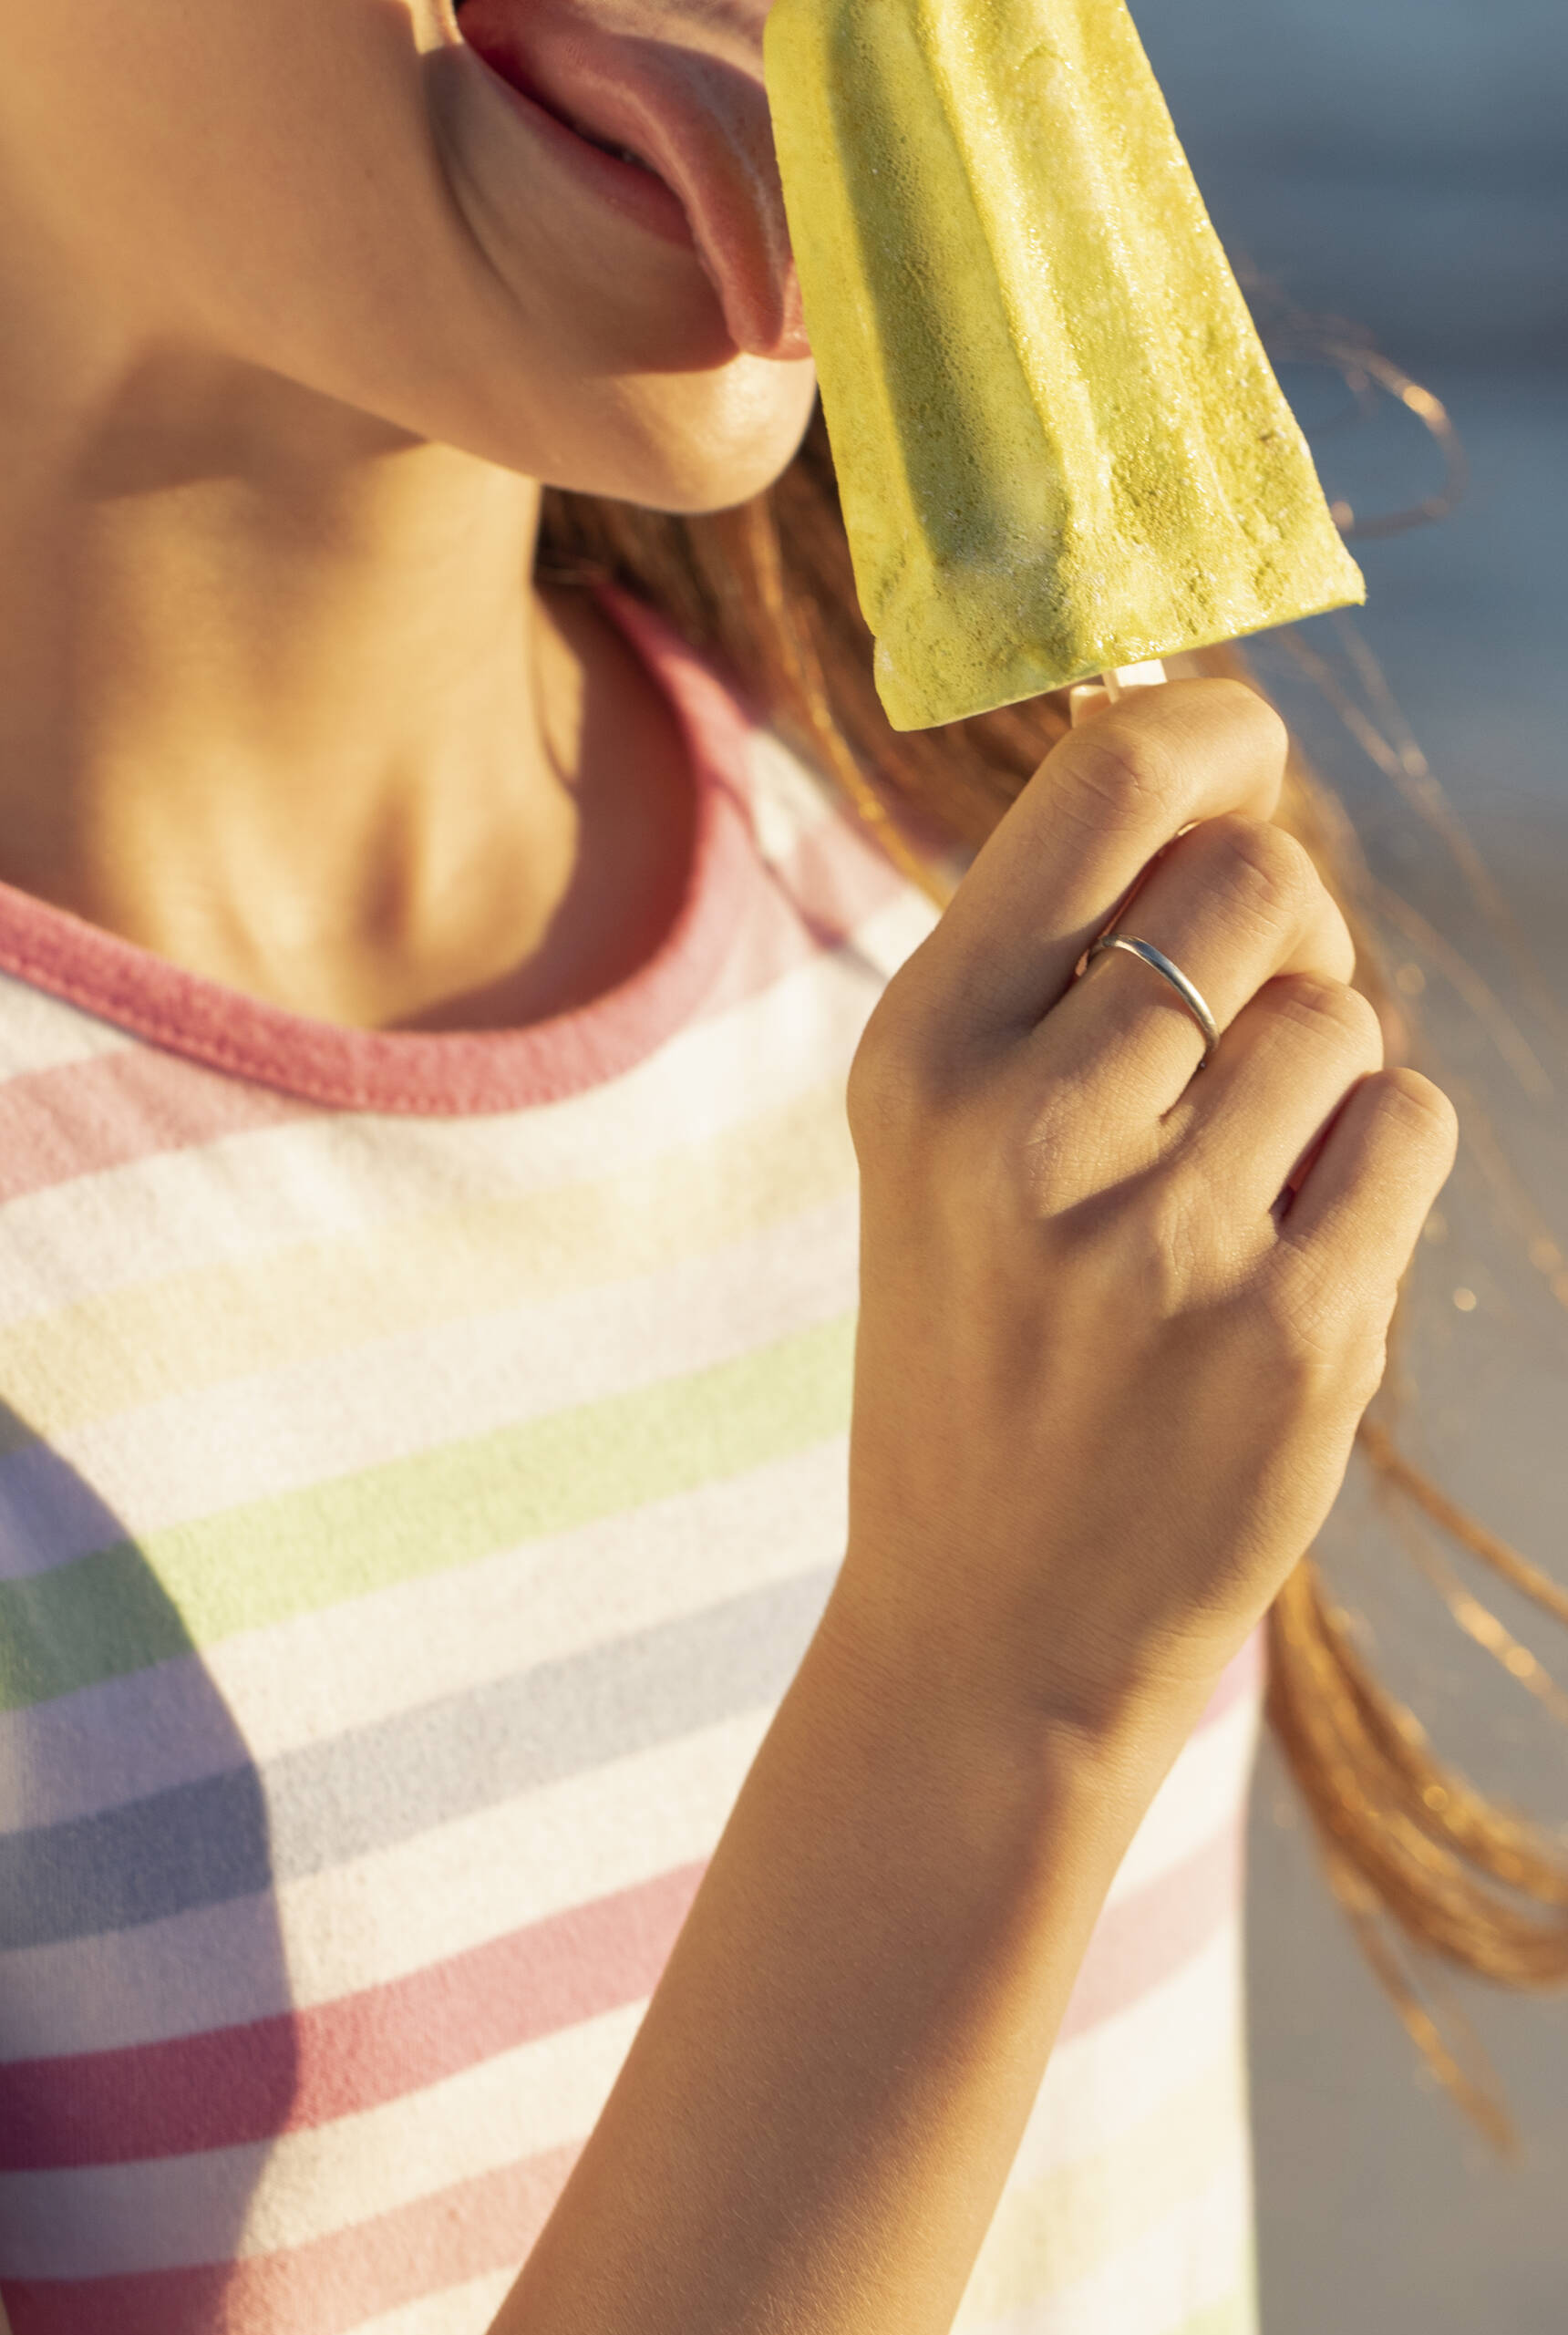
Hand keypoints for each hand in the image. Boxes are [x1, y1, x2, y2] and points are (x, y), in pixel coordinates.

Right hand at [829, 676, 1455, 1754]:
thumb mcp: (945, 1126)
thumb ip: (1046, 935)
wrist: (989, 1626)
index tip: (1242, 748)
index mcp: (922, 1050)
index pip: (1107, 785)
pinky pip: (1412, 1124)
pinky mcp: (1289, 1332)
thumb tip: (1149, 708)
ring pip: (1344, 1011)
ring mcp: (1159, 1237)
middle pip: (1259, 883)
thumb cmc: (984, 1328)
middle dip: (1283, 926)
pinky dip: (1381, 1156)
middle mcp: (1023, 1127)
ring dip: (1328, 1063)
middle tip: (1240, 1018)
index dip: (1213, 729)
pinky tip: (1296, 1237)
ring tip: (1245, 1165)